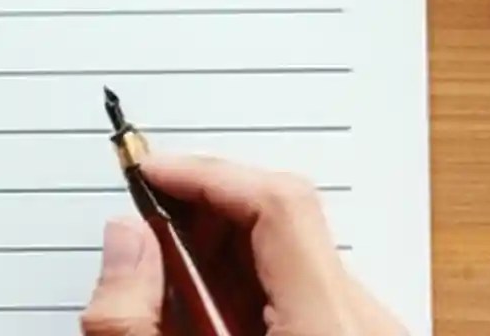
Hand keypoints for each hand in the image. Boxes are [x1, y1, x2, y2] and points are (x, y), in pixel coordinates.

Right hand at [80, 155, 406, 335]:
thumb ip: (132, 320)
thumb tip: (125, 241)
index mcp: (326, 329)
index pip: (279, 204)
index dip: (207, 173)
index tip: (152, 170)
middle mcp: (360, 324)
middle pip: (285, 218)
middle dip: (203, 207)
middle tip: (142, 219)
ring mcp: (364, 330)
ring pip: (292, 248)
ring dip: (219, 245)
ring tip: (164, 277)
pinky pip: (302, 280)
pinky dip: (244, 278)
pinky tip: (202, 310)